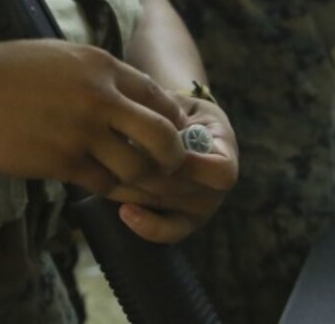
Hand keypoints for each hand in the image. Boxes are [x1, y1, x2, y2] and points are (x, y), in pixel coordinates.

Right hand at [0, 39, 186, 195]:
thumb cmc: (8, 70)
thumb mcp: (63, 56)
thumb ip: (97, 74)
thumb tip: (123, 94)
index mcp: (103, 66)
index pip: (159, 96)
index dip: (172, 121)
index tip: (171, 135)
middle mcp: (100, 98)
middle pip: (162, 136)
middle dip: (172, 157)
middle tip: (166, 167)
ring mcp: (82, 131)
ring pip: (136, 167)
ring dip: (139, 180)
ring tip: (132, 182)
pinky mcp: (62, 160)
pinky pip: (101, 183)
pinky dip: (106, 188)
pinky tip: (97, 184)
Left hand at [103, 92, 238, 242]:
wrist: (171, 127)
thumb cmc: (171, 110)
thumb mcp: (174, 102)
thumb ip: (165, 113)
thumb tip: (146, 125)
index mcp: (224, 149)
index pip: (222, 172)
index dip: (192, 166)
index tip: (160, 150)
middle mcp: (217, 184)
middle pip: (188, 192)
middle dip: (151, 176)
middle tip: (117, 159)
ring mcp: (202, 207)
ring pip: (171, 208)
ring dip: (138, 193)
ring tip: (110, 175)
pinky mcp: (184, 222)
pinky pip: (168, 232)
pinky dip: (145, 225)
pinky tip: (124, 211)